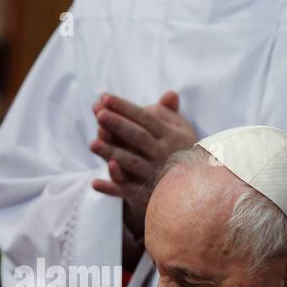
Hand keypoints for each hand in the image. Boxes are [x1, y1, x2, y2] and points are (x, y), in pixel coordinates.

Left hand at [90, 90, 197, 238]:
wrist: (194, 187)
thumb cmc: (180, 152)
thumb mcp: (180, 131)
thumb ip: (169, 112)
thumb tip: (170, 93)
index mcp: (169, 135)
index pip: (144, 118)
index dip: (124, 107)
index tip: (104, 98)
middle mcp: (162, 153)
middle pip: (138, 137)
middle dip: (118, 125)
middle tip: (100, 114)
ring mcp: (154, 173)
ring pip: (132, 162)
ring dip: (112, 153)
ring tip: (92, 144)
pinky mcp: (147, 193)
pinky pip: (127, 191)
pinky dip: (111, 188)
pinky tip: (94, 183)